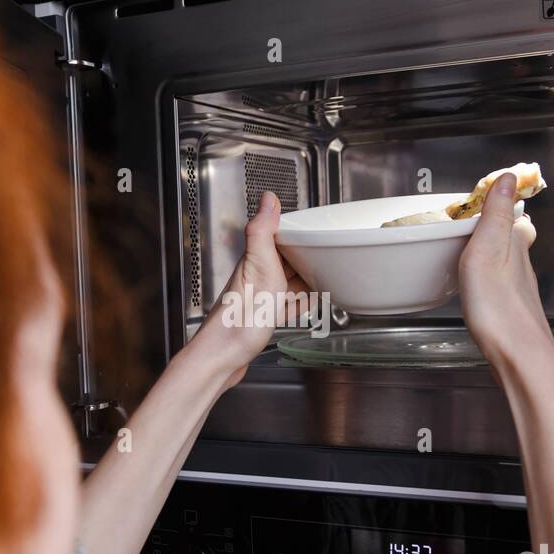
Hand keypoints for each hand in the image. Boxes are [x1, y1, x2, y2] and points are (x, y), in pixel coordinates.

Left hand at [189, 191, 309, 387]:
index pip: (281, 236)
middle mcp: (258, 276)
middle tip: (327, 253)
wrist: (225, 355)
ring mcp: (262, 298)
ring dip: (307, 280)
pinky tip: (307, 305)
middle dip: (307, 255)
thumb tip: (267, 197)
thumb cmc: (240, 316)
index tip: (318, 226)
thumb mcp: (259, 266)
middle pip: (288, 259)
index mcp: (257, 259)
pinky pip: (289, 306)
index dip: (299, 231)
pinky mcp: (265, 318)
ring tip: (324, 276)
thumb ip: (262, 230)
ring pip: (290, 282)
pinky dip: (300, 304)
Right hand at [458, 172, 553, 374]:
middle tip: (466, 224)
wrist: (519, 357)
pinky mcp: (511, 311)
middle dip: (490, 229)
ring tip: (465, 251)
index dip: (495, 206)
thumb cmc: (499, 309)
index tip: (479, 199)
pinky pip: (497, 284)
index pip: (508, 215)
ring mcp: (518, 289)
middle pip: (507, 238)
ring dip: (487, 253)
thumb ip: (496, 215)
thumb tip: (508, 177)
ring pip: (503, 261)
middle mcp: (521, 264)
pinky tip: (475, 287)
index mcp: (513, 245)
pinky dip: (486, 278)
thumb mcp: (488, 251)